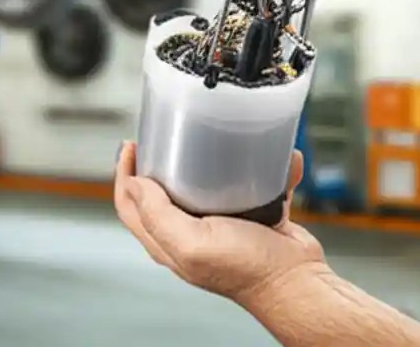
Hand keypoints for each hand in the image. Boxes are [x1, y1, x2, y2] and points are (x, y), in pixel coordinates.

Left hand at [113, 142, 326, 303]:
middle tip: (160, 138)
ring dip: (209, 162)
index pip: (130, 205)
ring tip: (211, 139)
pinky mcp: (250, 217)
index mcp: (167, 241)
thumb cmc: (246, 269)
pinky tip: (275, 158)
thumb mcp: (192, 244)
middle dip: (155, 163)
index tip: (131, 146)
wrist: (295, 282)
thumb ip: (158, 215)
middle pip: (158, 193)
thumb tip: (133, 184)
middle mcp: (188, 234)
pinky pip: (251, 187)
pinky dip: (263, 172)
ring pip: (202, 186)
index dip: (124, 174)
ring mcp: (219, 226)